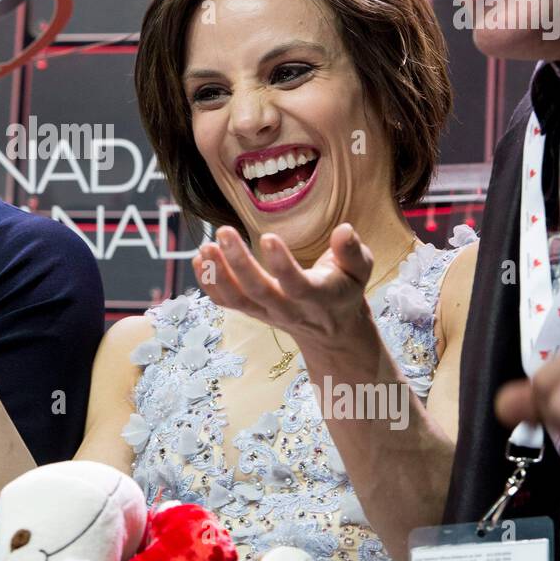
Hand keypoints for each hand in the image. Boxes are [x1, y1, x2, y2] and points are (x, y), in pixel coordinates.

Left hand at [192, 223, 374, 351]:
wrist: (332, 330)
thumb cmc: (344, 289)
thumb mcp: (359, 270)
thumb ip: (352, 251)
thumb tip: (345, 230)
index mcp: (318, 296)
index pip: (296, 284)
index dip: (281, 263)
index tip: (268, 237)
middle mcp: (288, 308)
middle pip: (259, 291)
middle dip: (239, 263)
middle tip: (224, 232)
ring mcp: (267, 313)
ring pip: (237, 299)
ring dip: (217, 275)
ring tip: (205, 247)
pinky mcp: (252, 311)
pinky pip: (226, 302)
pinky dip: (209, 284)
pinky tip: (200, 260)